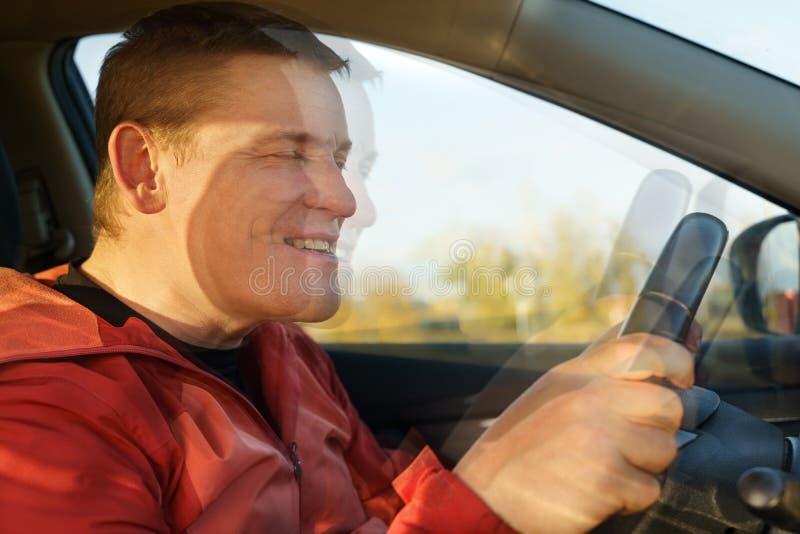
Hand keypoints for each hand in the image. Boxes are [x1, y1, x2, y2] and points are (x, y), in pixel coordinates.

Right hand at [454, 329, 696, 532]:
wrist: (489, 494)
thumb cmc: (523, 444)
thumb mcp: (553, 390)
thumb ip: (599, 369)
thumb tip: (657, 349)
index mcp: (576, 372)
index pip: (645, 347)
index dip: (677, 358)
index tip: (683, 375)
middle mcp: (590, 398)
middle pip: (669, 404)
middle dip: (657, 428)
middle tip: (627, 441)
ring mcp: (600, 437)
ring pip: (666, 448)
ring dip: (644, 465)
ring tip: (605, 466)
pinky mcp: (607, 478)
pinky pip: (650, 488)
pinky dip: (629, 496)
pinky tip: (597, 489)